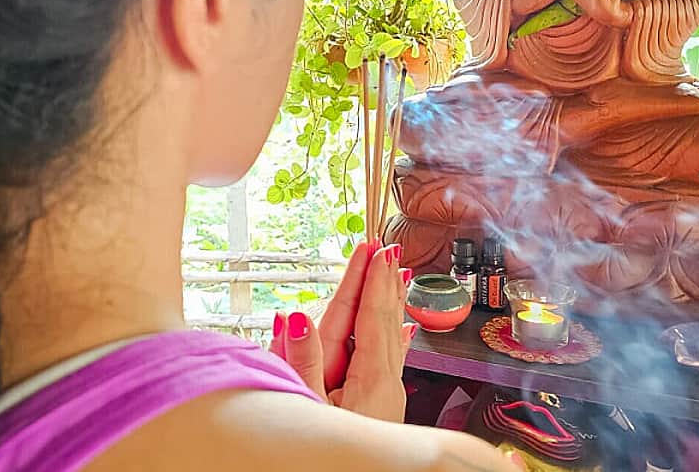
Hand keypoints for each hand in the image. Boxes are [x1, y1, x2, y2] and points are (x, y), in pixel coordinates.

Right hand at [271, 243, 414, 421]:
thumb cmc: (326, 460)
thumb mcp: (305, 409)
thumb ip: (302, 362)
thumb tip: (295, 319)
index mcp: (369, 380)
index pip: (371, 317)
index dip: (372, 282)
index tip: (376, 252)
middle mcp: (386, 384)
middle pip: (386, 320)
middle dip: (385, 282)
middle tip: (388, 248)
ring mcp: (388, 396)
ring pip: (392, 336)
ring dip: (392, 302)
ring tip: (397, 275)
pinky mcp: (384, 407)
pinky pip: (393, 356)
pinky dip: (395, 335)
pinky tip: (403, 328)